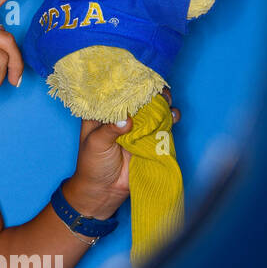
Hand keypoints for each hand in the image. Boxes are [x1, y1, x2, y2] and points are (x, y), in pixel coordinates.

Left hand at [64, 87, 181, 218]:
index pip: (113, 92)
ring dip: (162, 102)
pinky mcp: (149, 138)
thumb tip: (127, 119)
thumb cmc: (92, 164)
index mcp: (101, 113)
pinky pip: (163, 125)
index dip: (125, 83)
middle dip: (148, 91)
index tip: (138, 77)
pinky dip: (170, 118)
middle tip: (156, 90)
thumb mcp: (95, 144)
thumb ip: (110, 130)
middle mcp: (120, 116)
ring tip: (166, 100)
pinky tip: (173, 116)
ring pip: (152, 109)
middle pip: (137, 97)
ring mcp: (137, 127)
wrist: (104, 190)